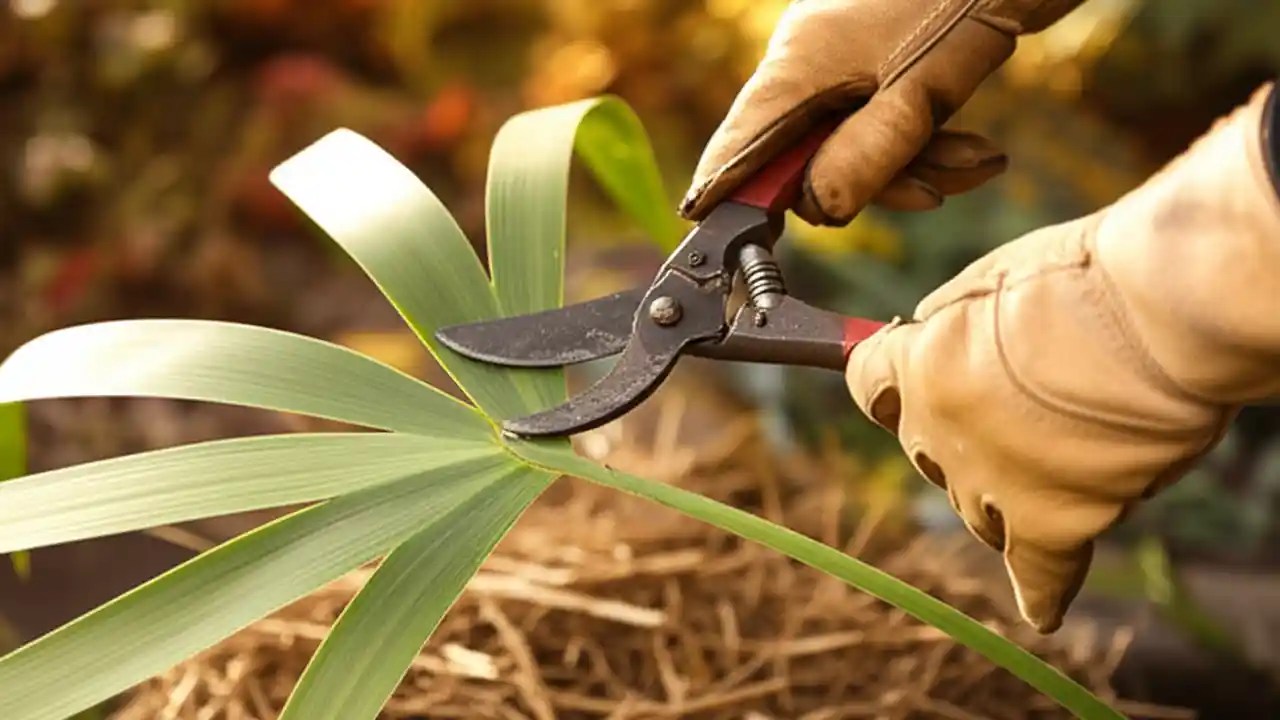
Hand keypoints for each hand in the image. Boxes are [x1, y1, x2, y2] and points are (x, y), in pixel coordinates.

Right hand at [681, 0, 1083, 225]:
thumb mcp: (924, 93)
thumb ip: (869, 158)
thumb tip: (822, 212)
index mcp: (798, 64)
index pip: (741, 148)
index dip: (736, 201)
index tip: (738, 245)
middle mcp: (806, 57)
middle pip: (807, 153)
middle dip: (870, 182)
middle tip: (933, 192)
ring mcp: (841, 54)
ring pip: (852, 138)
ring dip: (912, 164)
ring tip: (975, 163)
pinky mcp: (877, 54)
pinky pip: (880, 115)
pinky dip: (922, 139)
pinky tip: (974, 151)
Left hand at [843, 83, 1279, 632]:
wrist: (1162, 312)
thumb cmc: (1087, 275)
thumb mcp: (995, 276)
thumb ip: (952, 320)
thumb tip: (932, 339)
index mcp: (918, 368)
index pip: (868, 384)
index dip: (889, 377)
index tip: (904, 372)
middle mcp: (940, 435)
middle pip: (929, 449)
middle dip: (962, 430)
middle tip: (1026, 398)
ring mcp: (993, 484)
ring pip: (979, 508)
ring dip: (1007, 487)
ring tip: (1063, 450)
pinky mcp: (1057, 523)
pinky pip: (1040, 572)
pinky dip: (1044, 589)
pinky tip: (1039, 608)